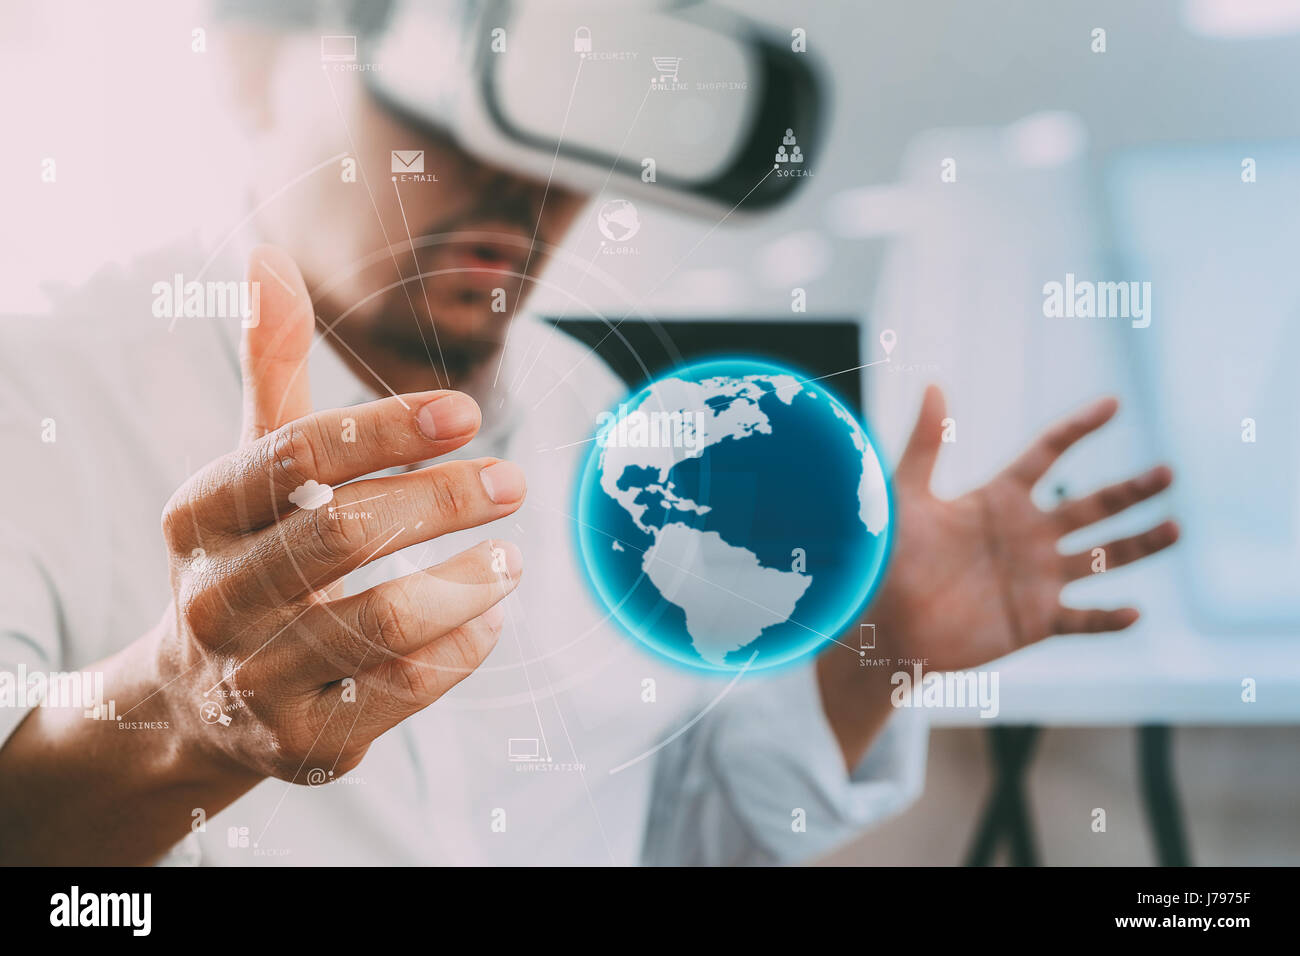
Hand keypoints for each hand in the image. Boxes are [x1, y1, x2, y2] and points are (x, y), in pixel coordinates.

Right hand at [153, 246, 525, 784]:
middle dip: (443, 501)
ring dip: (467, 581)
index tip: (466, 413)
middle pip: (343, 536)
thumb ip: (271, 370)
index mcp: (199, 516)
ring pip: (381, 622)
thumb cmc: (250, 557)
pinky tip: (489, 617)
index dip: (385, 430)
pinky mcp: (306, 743)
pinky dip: (461, 649)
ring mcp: (256, 679)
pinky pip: (403, 692)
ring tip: (511, 556)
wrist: (198, 700)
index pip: (293, 457)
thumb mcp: (251, 467)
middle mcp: (215, 599)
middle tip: (513, 482)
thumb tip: (268, 255)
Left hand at [873, 385, 1177, 670]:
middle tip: (1168, 473)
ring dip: (1139, 544)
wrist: (884, 621)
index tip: (1113, 404)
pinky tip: (1134, 612)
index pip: (1048, 454)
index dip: (1078, 429)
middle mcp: (1026, 535)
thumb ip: (925, 444)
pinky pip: (1083, 620)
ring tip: (1176, 527)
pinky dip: (1108, 619)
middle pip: (1091, 506)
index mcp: (999, 499)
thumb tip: (932, 384)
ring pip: (1101, 558)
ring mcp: (1036, 578)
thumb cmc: (889, 557)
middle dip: (1131, 491)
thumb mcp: (909, 496)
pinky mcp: (1035, 621)